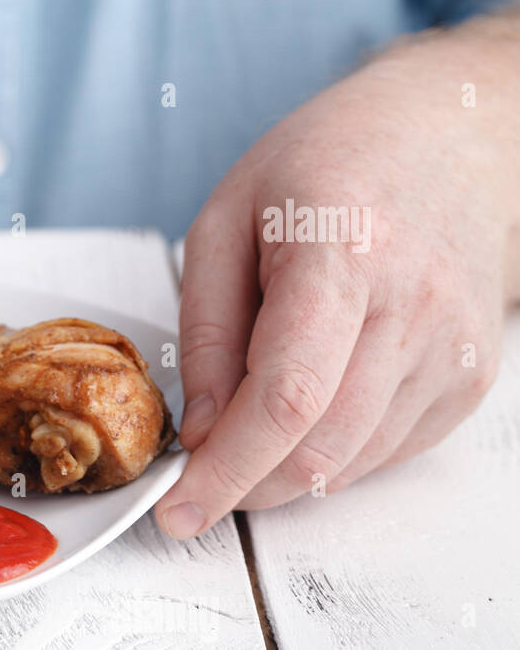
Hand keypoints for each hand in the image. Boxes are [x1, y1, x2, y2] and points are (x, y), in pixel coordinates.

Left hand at [155, 32, 515, 538]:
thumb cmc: (327, 165)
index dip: (226, 470)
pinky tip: (306, 411)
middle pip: (320, 449)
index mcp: (344, 255)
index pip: (287, 399)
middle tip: (198, 479)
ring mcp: (455, 349)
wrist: (451, 137)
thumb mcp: (227, 221)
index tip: (177, 512)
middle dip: (244, 486)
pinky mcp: (471, 378)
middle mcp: (415, 309)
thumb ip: (209, 331)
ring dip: (283, 476)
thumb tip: (204, 431)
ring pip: (352, 465)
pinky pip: (385, 452)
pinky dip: (329, 457)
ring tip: (247, 430)